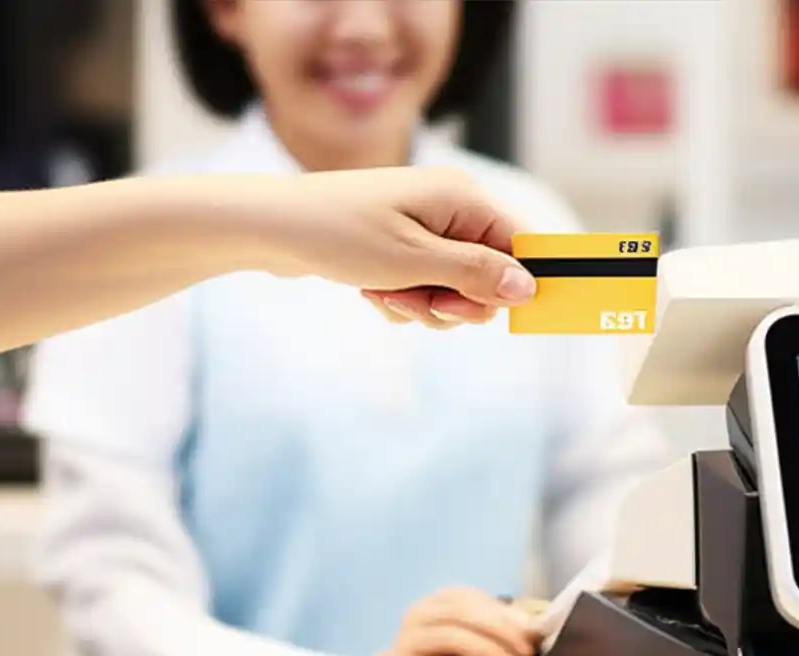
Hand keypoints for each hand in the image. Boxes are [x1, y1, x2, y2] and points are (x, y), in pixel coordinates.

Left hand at [225, 167, 535, 327]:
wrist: (269, 228)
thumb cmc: (339, 235)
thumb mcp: (414, 261)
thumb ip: (476, 274)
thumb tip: (529, 287)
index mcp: (462, 198)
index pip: (521, 243)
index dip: (518, 283)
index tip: (505, 315)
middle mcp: (450, 208)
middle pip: (490, 275)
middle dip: (458, 301)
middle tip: (423, 302)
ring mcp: (425, 228)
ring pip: (455, 289)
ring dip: (425, 305)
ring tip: (386, 293)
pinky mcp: (401, 247)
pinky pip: (424, 288)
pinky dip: (403, 300)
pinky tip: (371, 291)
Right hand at [331, 588, 539, 655]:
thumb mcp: (466, 638)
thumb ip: (494, 629)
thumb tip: (532, 627)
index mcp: (435, 601)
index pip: (472, 598)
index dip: (504, 613)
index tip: (530, 632)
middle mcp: (418, 613)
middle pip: (463, 613)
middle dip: (500, 631)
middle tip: (524, 652)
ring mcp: (406, 638)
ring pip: (451, 635)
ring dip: (487, 649)